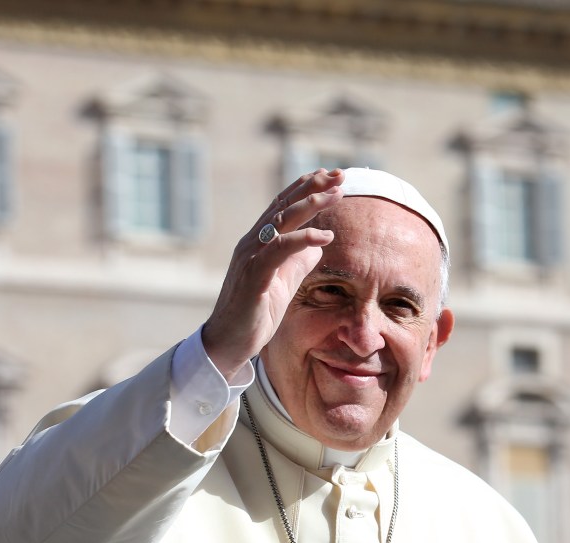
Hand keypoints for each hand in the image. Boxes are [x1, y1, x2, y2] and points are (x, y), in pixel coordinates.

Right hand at [202, 169, 343, 380]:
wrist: (229, 341)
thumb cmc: (255, 312)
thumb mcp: (283, 282)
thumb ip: (297, 261)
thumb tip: (318, 245)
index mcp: (259, 242)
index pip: (283, 205)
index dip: (307, 187)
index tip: (332, 176)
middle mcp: (252, 242)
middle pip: (284, 204)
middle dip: (313, 186)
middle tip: (339, 174)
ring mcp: (251, 257)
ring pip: (281, 220)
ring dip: (311, 203)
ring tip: (336, 193)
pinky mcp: (254, 275)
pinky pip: (279, 250)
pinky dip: (303, 240)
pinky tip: (325, 236)